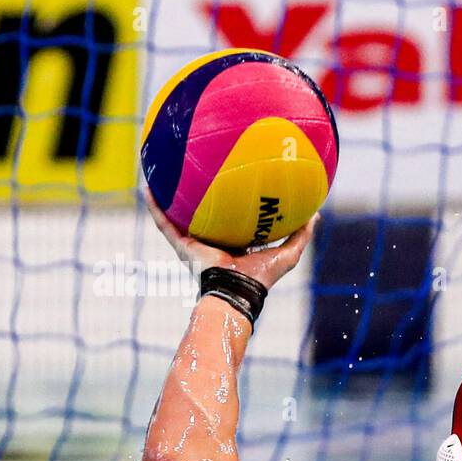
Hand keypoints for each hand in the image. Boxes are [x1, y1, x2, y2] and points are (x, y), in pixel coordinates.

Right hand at [143, 186, 317, 290]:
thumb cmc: (262, 277)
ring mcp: (195, 243)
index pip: (233, 218)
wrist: (237, 291)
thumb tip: (315, 215)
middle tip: (196, 169)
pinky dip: (154, 207)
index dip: (233, 203)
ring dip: (169, 196)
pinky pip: (164, 223)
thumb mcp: (287, 254)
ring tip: (163, 172)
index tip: (234, 182)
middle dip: (199, 194)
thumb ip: (301, 235)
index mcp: (235, 242)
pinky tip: (146, 188)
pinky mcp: (182, 245)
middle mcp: (213, 241)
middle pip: (204, 213)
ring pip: (178, 215)